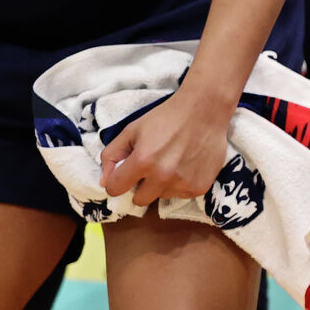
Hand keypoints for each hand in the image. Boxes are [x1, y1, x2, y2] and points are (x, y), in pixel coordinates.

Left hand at [101, 85, 234, 205]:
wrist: (204, 109)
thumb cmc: (166, 117)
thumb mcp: (132, 130)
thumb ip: (111, 155)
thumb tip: (104, 182)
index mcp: (142, 161)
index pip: (115, 189)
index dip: (118, 181)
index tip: (126, 174)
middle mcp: (162, 176)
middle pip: (139, 200)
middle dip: (140, 186)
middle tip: (151, 167)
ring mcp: (183, 184)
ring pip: (161, 196)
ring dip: (162, 185)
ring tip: (172, 162)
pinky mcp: (199, 187)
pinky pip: (180, 195)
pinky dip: (180, 184)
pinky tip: (186, 165)